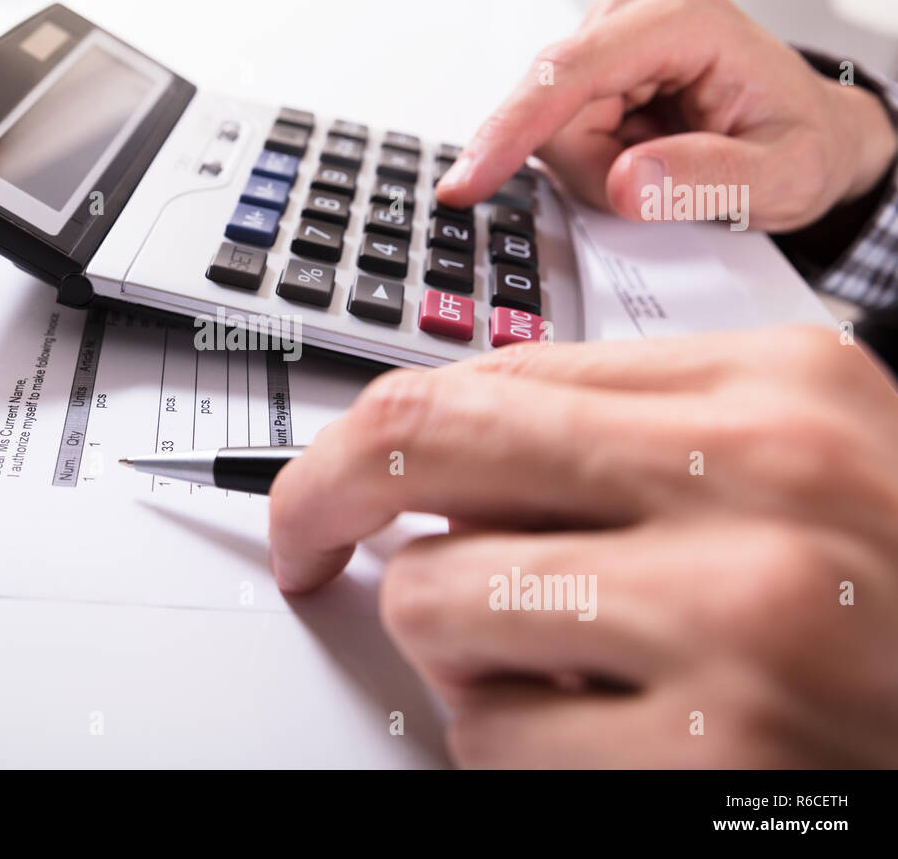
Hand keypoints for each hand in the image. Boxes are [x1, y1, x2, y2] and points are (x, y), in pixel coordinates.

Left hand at [269, 327, 897, 765]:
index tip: (321, 476)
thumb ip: (627, 428)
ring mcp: (737, 624)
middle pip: (425, 448)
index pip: (481, 375)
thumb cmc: (895, 586)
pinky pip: (493, 733)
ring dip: (460, 642)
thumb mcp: (796, 451)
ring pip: (437, 602)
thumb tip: (447, 447)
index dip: (365, 429)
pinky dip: (513, 738)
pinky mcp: (715, 763)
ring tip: (557, 659)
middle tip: (301, 539)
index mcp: (770, 389)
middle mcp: (756, 483)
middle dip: (322, 497)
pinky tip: (604, 731)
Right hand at [435, 0, 897, 231]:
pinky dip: (594, 160)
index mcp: (684, 19)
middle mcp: (639, 12)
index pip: (569, 74)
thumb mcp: (780, 178)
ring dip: (596, 166)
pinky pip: (558, 131)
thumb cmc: (801, 143)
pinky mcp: (593, 64)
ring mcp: (610, 36)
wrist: (810, 137)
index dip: (511, 130)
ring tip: (661, 163)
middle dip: (594, 170)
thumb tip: (625, 181)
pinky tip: (640, 150)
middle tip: (659, 184)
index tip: (468, 180)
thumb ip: (705, 181)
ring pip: (550, 128)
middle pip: (554, 113)